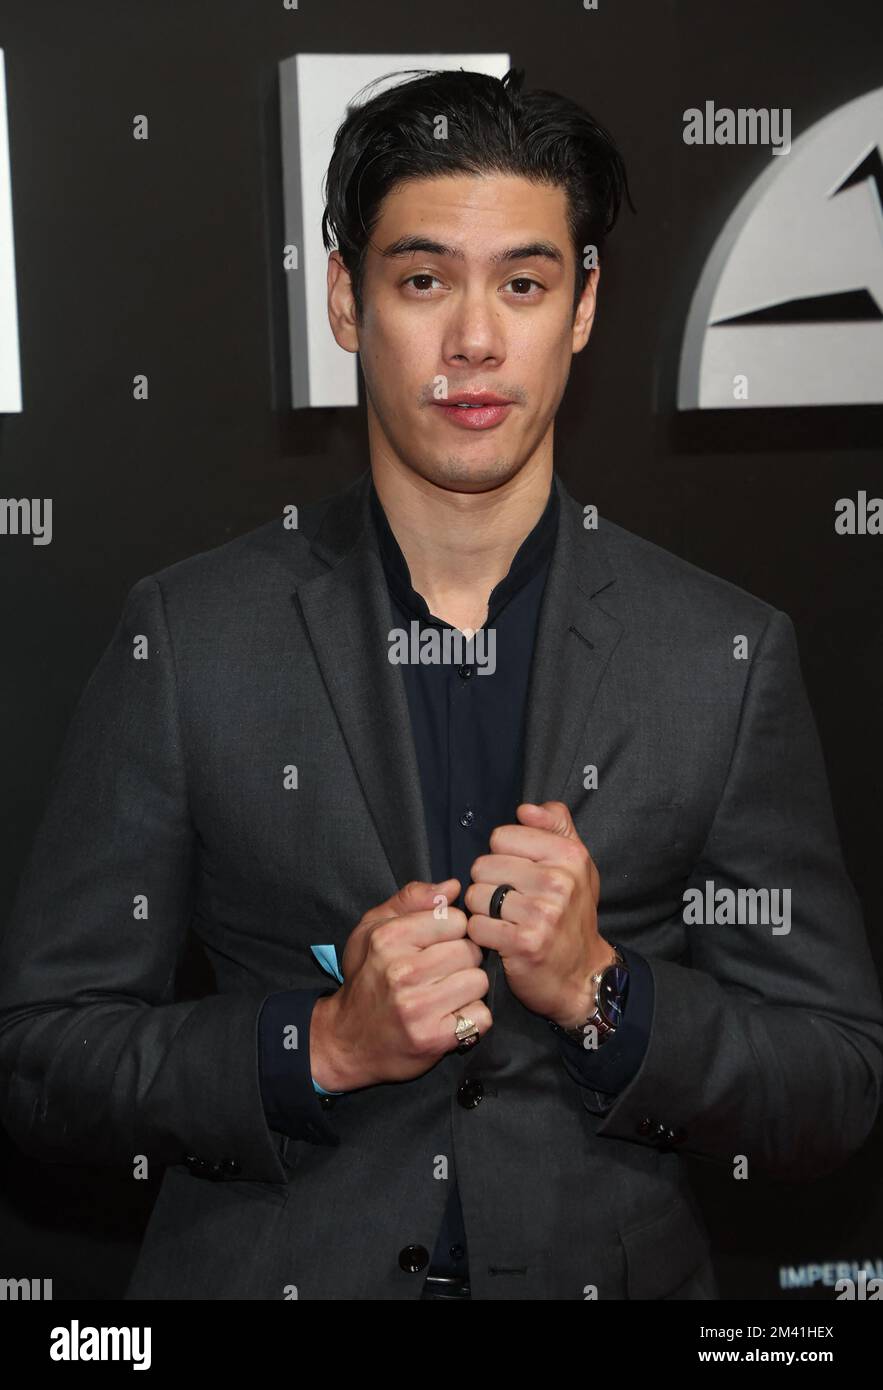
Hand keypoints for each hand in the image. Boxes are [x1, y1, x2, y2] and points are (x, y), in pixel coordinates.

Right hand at [310, 878, 491, 1091]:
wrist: (347, 1041)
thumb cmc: (366, 978)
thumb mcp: (373, 929)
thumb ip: (411, 900)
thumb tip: (453, 887)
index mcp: (388, 939)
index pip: (456, 919)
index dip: (451, 931)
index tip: (436, 945)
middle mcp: (402, 972)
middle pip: (470, 951)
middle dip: (462, 960)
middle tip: (440, 973)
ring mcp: (418, 1008)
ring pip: (479, 982)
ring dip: (468, 989)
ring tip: (444, 993)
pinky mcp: (433, 1039)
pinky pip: (481, 1017)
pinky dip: (472, 1018)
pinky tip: (450, 1016)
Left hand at [463, 801, 611, 1028]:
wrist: (582, 974)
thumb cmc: (572, 915)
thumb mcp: (575, 864)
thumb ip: (555, 826)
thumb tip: (525, 808)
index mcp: (569, 854)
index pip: (501, 836)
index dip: (503, 856)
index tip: (519, 875)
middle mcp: (558, 880)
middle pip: (483, 865)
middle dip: (489, 884)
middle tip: (510, 902)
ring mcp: (542, 913)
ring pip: (476, 895)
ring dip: (483, 911)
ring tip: (505, 920)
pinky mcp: (524, 943)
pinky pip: (476, 926)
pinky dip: (482, 934)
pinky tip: (500, 939)